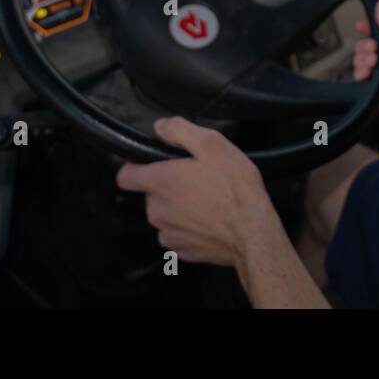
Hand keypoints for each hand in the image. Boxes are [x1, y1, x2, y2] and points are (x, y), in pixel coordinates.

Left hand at [115, 116, 276, 268]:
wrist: (253, 232)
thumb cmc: (235, 188)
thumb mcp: (213, 144)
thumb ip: (180, 131)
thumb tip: (160, 127)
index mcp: (160, 182)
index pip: (125, 176)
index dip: (136, 167)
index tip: (154, 164)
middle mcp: (157, 210)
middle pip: (151, 194)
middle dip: (168, 186)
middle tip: (197, 179)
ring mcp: (169, 233)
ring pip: (165, 215)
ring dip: (178, 208)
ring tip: (207, 201)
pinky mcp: (182, 251)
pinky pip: (178, 234)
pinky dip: (189, 228)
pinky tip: (209, 220)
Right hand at [351, 0, 378, 122]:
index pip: (376, 29)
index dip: (366, 27)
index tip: (360, 25)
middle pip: (364, 46)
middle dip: (364, 46)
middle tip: (375, 49)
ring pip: (360, 61)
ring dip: (363, 61)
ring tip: (374, 63)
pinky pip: (361, 78)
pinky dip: (362, 75)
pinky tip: (369, 73)